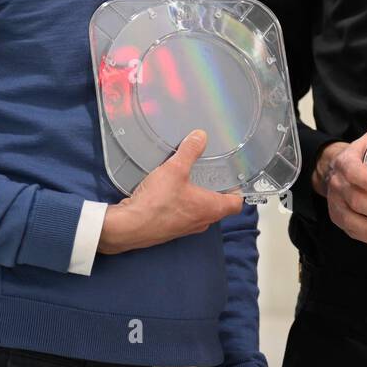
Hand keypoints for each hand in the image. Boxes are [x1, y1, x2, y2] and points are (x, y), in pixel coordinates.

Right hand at [98, 129, 244, 253]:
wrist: (129, 227)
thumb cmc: (156, 203)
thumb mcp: (175, 169)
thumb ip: (190, 151)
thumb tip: (201, 136)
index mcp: (211, 209)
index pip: (236, 204)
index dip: (237, 191)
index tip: (233, 179)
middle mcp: (201, 222)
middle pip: (218, 207)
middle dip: (215, 191)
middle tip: (211, 174)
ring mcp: (185, 228)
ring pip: (199, 212)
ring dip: (197, 198)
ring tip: (190, 180)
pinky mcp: (169, 229)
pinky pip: (183, 215)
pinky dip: (182, 204)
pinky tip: (170, 192)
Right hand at [316, 107, 366, 247]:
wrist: (332, 169)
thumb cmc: (360, 154)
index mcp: (347, 162)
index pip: (355, 172)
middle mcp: (339, 184)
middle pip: (354, 200)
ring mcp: (337, 203)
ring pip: (349, 219)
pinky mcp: (338, 218)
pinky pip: (350, 230)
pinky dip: (365, 238)